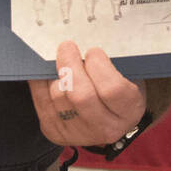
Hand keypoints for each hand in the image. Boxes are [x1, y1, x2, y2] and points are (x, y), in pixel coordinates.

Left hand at [28, 41, 146, 146]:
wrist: (107, 118)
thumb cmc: (119, 88)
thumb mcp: (128, 74)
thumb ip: (114, 60)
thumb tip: (87, 38)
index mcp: (129, 111)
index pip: (112, 89)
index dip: (99, 66)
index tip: (93, 51)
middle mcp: (105, 128)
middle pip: (81, 96)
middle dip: (70, 65)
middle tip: (67, 46)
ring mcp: (78, 133)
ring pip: (58, 97)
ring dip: (55, 73)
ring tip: (61, 60)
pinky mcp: (56, 132)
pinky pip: (41, 101)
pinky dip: (41, 82)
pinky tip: (47, 71)